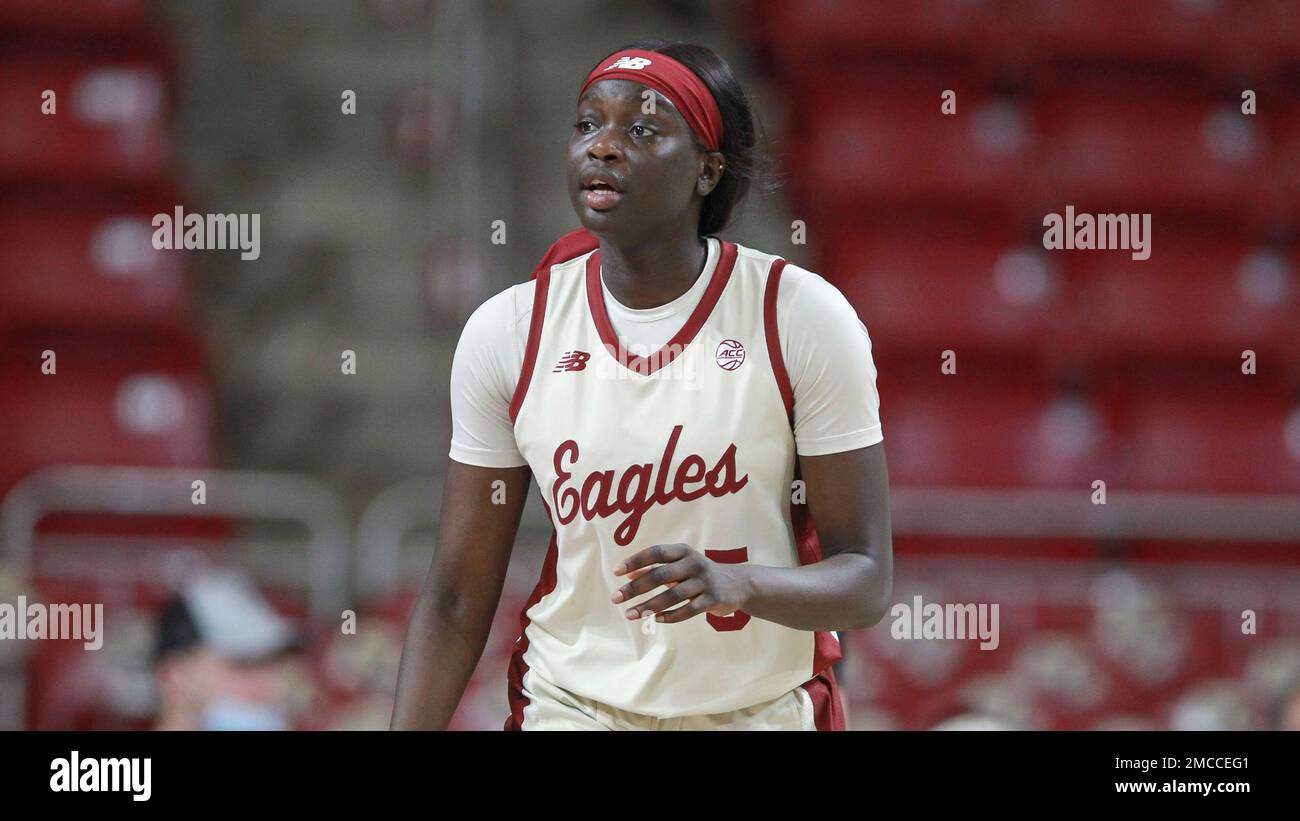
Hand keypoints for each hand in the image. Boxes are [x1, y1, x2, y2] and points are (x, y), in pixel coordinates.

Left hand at [611, 543, 749, 623]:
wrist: (737, 584)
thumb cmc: (698, 573)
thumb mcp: (679, 565)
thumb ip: (655, 568)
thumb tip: (627, 574)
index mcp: (683, 551)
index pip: (656, 552)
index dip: (636, 561)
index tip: (616, 572)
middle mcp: (694, 563)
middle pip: (660, 575)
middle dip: (636, 587)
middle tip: (616, 598)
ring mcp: (704, 582)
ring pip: (672, 596)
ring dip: (649, 606)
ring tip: (630, 614)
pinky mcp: (712, 600)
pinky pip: (687, 611)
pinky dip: (669, 616)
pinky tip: (655, 620)